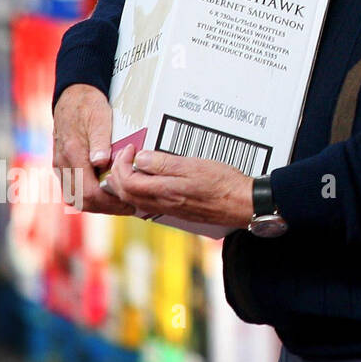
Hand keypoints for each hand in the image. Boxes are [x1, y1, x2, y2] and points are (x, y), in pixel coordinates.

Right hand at [52, 83, 134, 214]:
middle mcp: (63, 164)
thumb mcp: (100, 118)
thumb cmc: (89, 106)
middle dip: (107, 208)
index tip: (130, 203)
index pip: (89, 191)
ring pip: (76, 198)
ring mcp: (60, 167)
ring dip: (98, 205)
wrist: (72, 97)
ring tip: (121, 204)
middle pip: (82, 200)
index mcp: (73, 153)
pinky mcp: (62, 167)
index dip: (110, 202)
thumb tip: (101, 162)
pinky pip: (73, 190)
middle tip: (131, 207)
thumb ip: (101, 141)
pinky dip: (90, 197)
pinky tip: (108, 195)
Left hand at [102, 145, 255, 228]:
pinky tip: (146, 183)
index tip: (131, 149)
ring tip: (130, 168)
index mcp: (164, 192)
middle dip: (118, 174)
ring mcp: (168, 210)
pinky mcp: (176, 212)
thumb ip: (164, 163)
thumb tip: (140, 158)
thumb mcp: (194, 165)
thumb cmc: (223, 184)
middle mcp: (162, 204)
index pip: (127, 181)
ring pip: (133, 202)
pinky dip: (137, 193)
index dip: (122, 163)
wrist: (242, 204)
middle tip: (125, 157)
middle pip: (125, 194)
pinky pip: (146, 205)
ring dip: (125, 185)